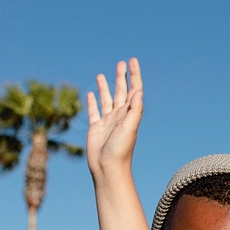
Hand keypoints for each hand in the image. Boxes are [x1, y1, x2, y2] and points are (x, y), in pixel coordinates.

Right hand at [86, 58, 144, 180]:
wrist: (108, 168)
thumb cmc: (120, 150)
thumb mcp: (129, 128)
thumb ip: (134, 110)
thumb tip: (138, 91)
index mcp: (129, 114)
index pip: (133, 90)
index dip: (134, 75)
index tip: (132, 61)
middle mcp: (119, 115)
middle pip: (121, 91)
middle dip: (121, 77)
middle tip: (121, 63)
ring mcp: (107, 121)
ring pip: (106, 99)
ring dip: (105, 87)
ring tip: (101, 75)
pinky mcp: (95, 127)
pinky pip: (94, 111)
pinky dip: (92, 102)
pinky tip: (91, 94)